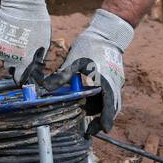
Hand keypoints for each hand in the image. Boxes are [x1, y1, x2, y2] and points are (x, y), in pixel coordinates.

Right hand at [0, 0, 50, 84]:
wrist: (22, 4)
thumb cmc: (37, 22)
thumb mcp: (44, 41)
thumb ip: (38, 56)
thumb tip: (37, 66)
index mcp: (25, 59)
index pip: (21, 78)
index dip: (24, 79)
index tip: (26, 78)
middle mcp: (11, 57)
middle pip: (12, 70)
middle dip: (18, 67)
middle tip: (24, 58)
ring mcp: (1, 49)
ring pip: (5, 59)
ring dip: (11, 56)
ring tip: (18, 44)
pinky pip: (0, 50)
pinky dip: (5, 47)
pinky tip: (12, 37)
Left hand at [46, 9, 133, 133]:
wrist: (107, 33)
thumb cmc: (91, 45)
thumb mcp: (75, 61)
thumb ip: (62, 76)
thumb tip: (45, 88)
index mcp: (106, 82)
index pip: (109, 106)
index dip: (105, 119)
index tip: (101, 130)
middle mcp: (115, 84)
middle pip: (111, 107)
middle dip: (101, 118)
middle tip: (90, 128)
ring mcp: (116, 81)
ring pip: (111, 101)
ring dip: (100, 108)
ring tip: (86, 113)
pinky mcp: (115, 77)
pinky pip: (110, 94)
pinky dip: (102, 100)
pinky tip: (90, 98)